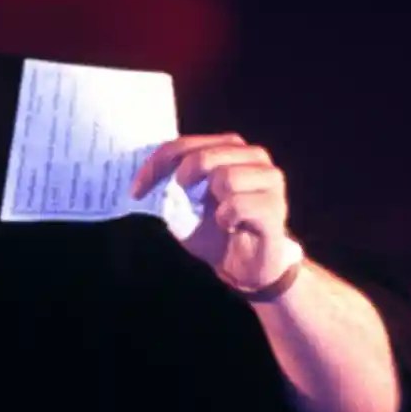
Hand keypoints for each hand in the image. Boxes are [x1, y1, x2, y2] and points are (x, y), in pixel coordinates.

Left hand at [130, 133, 302, 289]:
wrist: (247, 266)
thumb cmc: (216, 233)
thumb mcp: (184, 208)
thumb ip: (171, 188)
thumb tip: (151, 180)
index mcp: (229, 149)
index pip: (184, 145)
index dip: (156, 165)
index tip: (136, 190)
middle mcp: (253, 156)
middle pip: (203, 156)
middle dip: (180, 179)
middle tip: (177, 198)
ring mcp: (269, 178)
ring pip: (224, 177)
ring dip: (211, 201)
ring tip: (219, 215)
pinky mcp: (274, 205)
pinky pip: (238, 204)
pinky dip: (226, 217)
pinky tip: (231, 225)